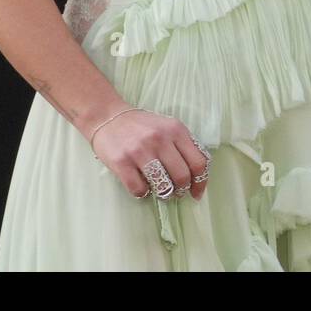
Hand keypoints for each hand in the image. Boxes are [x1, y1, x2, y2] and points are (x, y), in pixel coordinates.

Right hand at [90, 106, 210, 201]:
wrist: (109, 118)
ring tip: (160, 189)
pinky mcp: (121, 162)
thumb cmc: (142, 127)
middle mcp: (160, 139)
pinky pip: (139, 189)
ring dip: (164, 193)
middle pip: (182, 176)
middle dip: (182, 190)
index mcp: (176, 130)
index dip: (201, 182)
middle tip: (176, 191)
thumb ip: (184, 145)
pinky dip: (143, 192)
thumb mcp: (168, 127)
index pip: (198, 162)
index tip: (197, 192)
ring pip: (163, 186)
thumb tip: (198, 175)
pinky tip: (141, 185)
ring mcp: (140, 151)